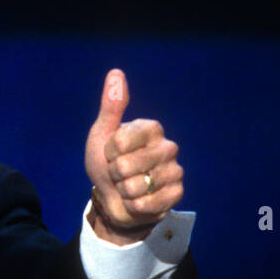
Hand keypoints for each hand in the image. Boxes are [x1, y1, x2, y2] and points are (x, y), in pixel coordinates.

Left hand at [83, 69, 183, 240]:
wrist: (112, 198)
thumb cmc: (106, 163)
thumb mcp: (102, 134)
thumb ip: (111, 106)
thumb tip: (116, 72)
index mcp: (151, 128)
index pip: (119, 142)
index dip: (108, 152)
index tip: (110, 153)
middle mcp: (167, 146)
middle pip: (125, 166)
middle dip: (114, 174)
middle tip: (119, 173)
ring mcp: (175, 170)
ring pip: (135, 187)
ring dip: (124, 191)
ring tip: (128, 186)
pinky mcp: (177, 194)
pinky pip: (148, 203)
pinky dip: (135, 206)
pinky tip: (138, 200)